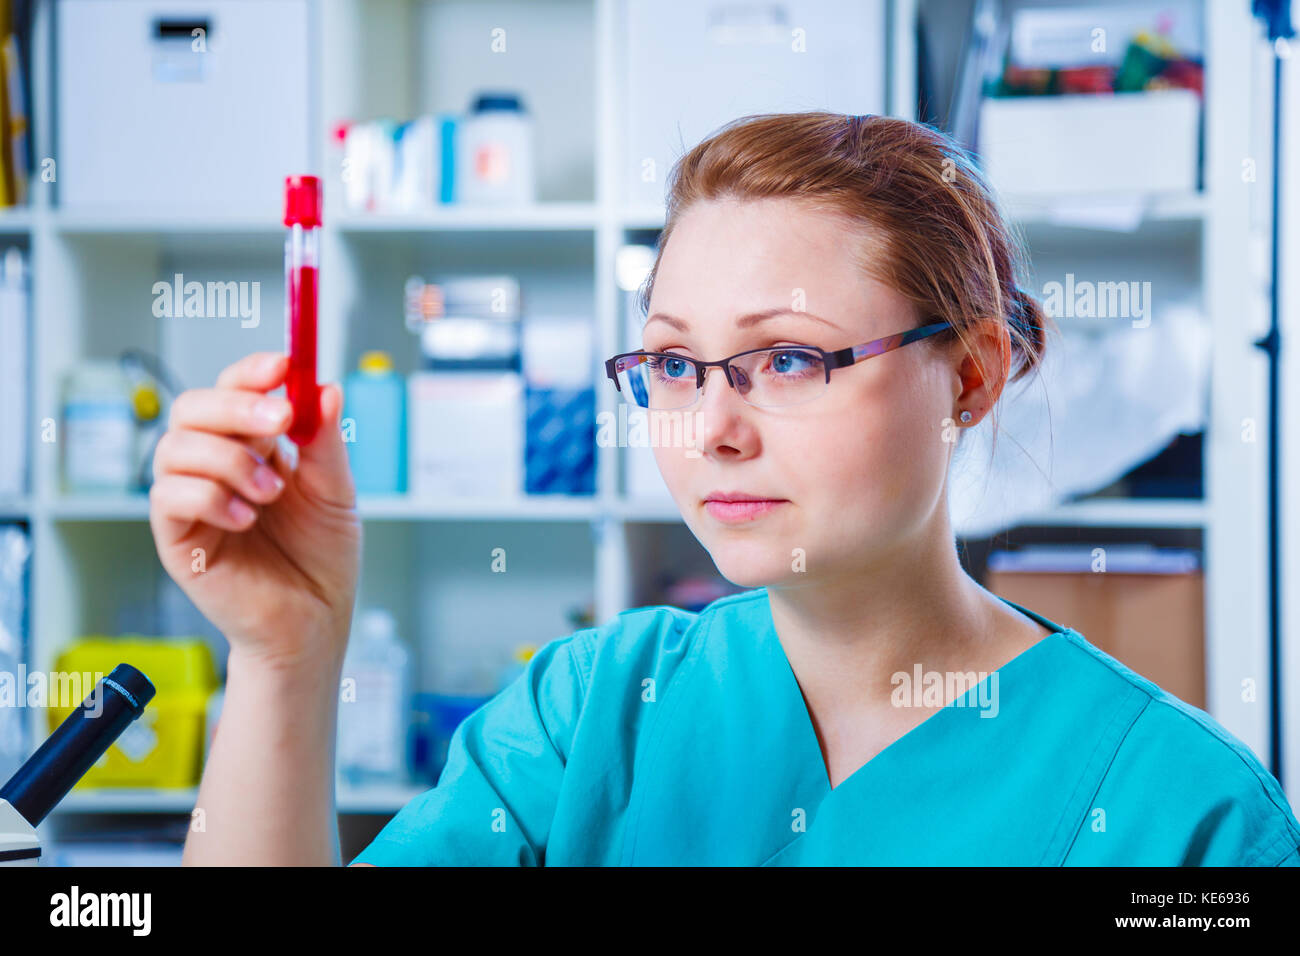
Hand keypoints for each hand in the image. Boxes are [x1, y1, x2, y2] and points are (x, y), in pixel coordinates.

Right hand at [149, 352, 360, 668]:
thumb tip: (327, 389)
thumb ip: (326, 443)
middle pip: (193, 408)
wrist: (316, 623)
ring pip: (176, 447)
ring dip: (229, 458)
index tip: (284, 365)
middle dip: (237, 405)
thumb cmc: (322, 560)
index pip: (234, 391)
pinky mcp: (177, 539)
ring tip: (271, 492)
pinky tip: (246, 518)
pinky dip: (210, 497)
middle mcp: (214, 466)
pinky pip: (169, 496)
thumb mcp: (336, 492)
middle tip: (281, 420)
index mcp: (252, 447)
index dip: (252, 372)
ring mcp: (191, 501)